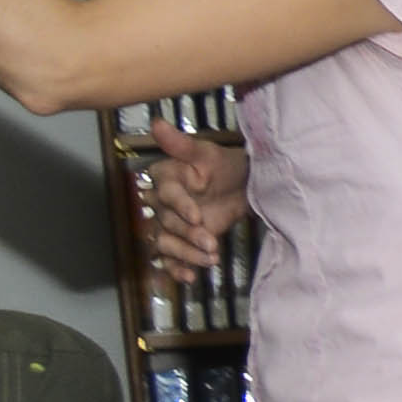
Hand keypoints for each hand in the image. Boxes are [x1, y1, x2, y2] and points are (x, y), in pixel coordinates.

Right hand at [145, 125, 252, 279]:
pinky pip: (172, 258)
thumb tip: (157, 124)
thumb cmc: (224, 166)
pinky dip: (178, 269)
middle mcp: (162, 203)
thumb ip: (182, 144)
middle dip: (188, 234)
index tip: (197, 216)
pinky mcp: (182, 242)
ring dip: (186, 253)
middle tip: (210, 241)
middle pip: (167, 223)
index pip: (167, 195)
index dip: (180, 206)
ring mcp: (171, 224)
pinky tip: (190, 277)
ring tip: (210, 257)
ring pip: (167, 243)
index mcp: (165, 179)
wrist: (244, 187)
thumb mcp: (208, 153)